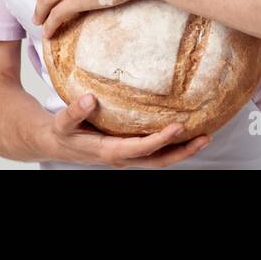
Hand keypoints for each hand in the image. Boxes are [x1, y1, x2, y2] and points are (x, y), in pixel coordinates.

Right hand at [41, 93, 210, 168]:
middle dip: (183, 151)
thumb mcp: (61, 123)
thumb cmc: (61, 133)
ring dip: (182, 150)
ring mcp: (127, 156)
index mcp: (108, 151)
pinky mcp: (129, 151)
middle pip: (159, 161)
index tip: (178, 127)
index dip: (160, 140)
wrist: (55, 144)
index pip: (140, 149)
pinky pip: (155, 153)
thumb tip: (89, 99)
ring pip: (160, 159)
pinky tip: (184, 132)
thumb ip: (74, 112)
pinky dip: (172, 146)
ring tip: (205, 136)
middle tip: (205, 136)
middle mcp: (122, 157)